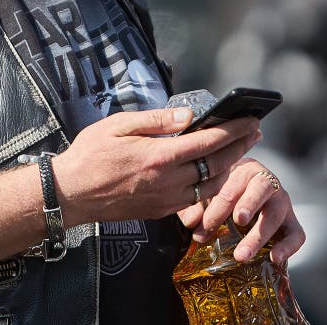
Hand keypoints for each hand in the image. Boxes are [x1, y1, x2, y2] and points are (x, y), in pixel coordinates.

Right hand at [51, 107, 260, 225]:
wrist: (71, 194)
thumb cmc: (90, 154)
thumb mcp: (118, 125)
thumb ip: (155, 121)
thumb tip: (187, 116)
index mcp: (158, 156)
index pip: (207, 141)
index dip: (232, 130)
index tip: (249, 120)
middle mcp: (167, 181)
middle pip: (216, 164)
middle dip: (240, 146)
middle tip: (255, 132)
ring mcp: (165, 199)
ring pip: (211, 185)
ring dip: (230, 166)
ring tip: (240, 150)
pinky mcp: (160, 211)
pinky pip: (195, 198)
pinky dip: (211, 183)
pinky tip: (214, 171)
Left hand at [177, 157, 305, 264]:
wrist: (243, 196)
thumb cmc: (220, 192)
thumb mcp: (206, 196)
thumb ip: (196, 207)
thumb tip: (189, 222)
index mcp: (242, 169)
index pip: (231, 185)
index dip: (216, 208)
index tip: (202, 228)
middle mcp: (266, 181)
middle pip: (261, 189)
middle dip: (249, 204)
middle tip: (238, 221)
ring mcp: (282, 202)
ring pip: (277, 214)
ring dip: (259, 235)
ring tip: (241, 255)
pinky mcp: (293, 222)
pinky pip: (298, 234)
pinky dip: (289, 247)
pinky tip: (273, 258)